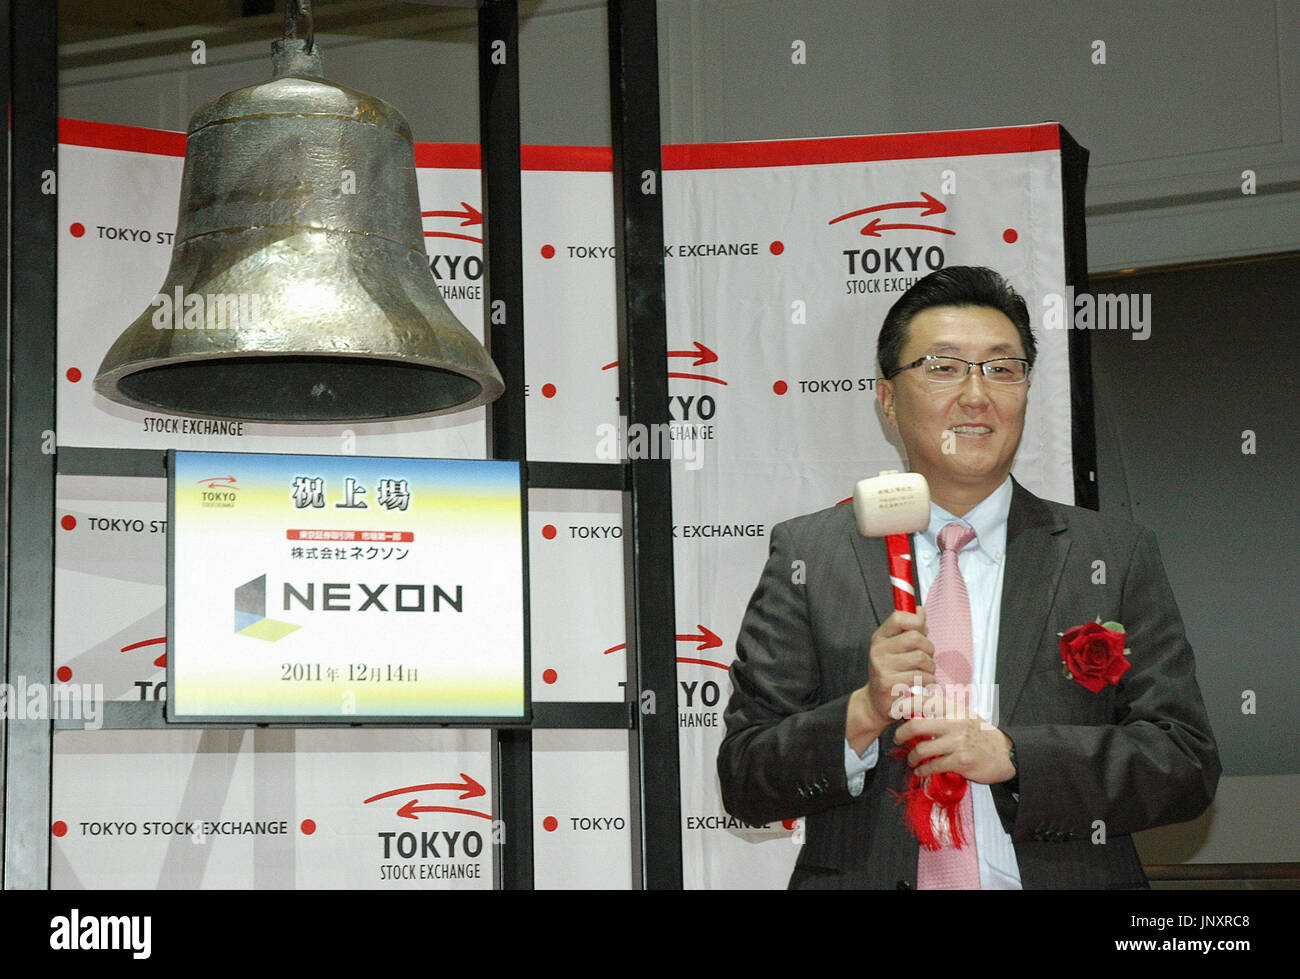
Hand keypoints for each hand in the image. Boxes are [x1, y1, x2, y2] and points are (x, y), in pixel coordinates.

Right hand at [845, 608, 933, 753]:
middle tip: (927, 658)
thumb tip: (921, 610)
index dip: (916, 620)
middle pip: (915, 639)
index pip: (899, 618)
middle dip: (929, 649)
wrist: (876, 702)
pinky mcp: (890, 687)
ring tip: (925, 674)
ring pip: (922, 660)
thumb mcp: (894, 647)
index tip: (922, 630)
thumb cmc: (891, 671)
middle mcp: (878, 651)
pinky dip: (929, 682)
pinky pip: (922, 679)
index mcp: (880, 638)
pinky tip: (923, 685)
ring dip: (931, 668)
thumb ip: (908, 629)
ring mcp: (882, 669)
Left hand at [894, 703, 1016, 784]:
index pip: (923, 701)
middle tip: (897, 739)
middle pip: (916, 725)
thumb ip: (943, 712)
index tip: (893, 711)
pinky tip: (921, 771)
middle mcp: (955, 723)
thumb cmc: (981, 734)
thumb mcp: (964, 715)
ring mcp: (958, 743)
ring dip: (912, 757)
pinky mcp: (961, 761)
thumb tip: (916, 710)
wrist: (1005, 753)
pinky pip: (934, 766)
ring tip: (911, 759)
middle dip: (901, 734)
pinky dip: (923, 770)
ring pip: (922, 749)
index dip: (904, 705)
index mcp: (954, 709)